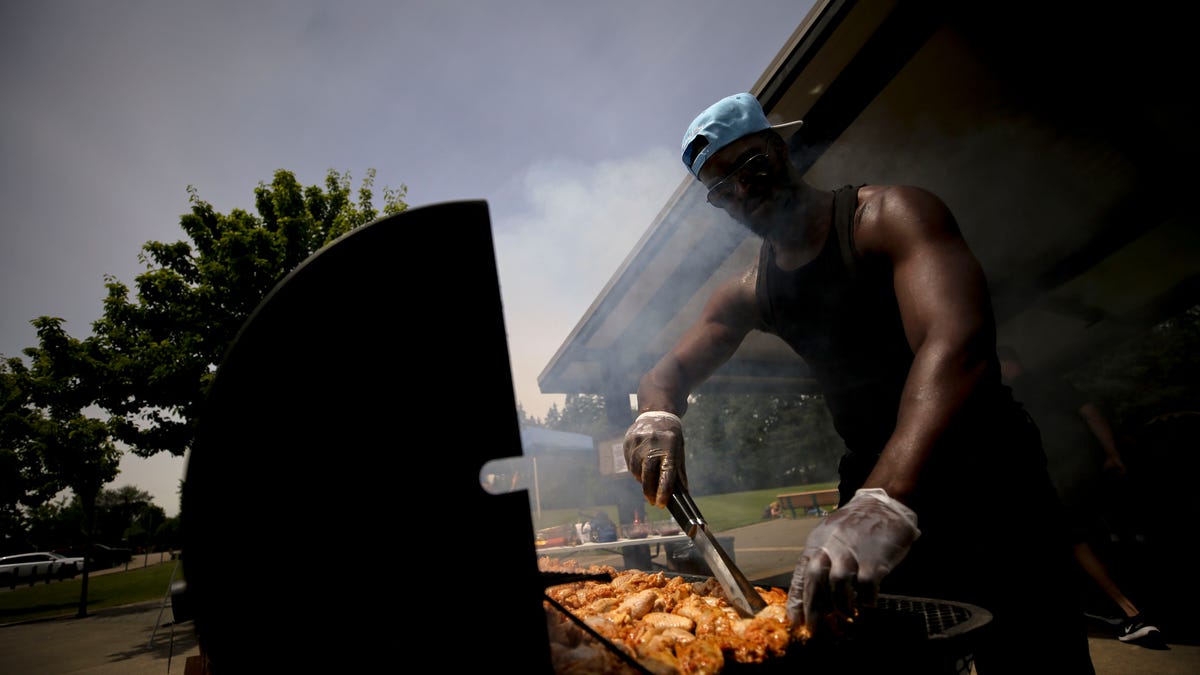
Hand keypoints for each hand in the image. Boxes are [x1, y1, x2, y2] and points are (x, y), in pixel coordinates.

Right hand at [623, 411, 685, 506]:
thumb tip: (682, 495)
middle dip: (650, 491)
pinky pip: (629, 462)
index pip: (666, 474)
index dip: (663, 491)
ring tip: (647, 484)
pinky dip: (635, 471)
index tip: (660, 504)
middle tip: (652, 501)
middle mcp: (653, 443)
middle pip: (648, 474)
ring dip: (641, 481)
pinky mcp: (629, 441)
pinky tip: (640, 471)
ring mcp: (639, 441)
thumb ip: (679, 472)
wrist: (657, 414)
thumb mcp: (679, 451)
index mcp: (670, 447)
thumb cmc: (671, 437)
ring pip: (636, 470)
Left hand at [786, 488, 919, 638]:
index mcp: (816, 545)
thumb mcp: (829, 539)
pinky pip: (867, 586)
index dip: (796, 602)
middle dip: (814, 610)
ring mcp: (852, 553)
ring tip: (846, 619)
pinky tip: (868, 607)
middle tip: (817, 631)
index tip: (795, 622)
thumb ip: (821, 562)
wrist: (883, 504)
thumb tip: (812, 596)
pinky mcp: (874, 559)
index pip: (800, 576)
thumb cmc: (855, 527)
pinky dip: (866, 601)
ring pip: (838, 586)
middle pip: (815, 582)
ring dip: (841, 607)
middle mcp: (830, 548)